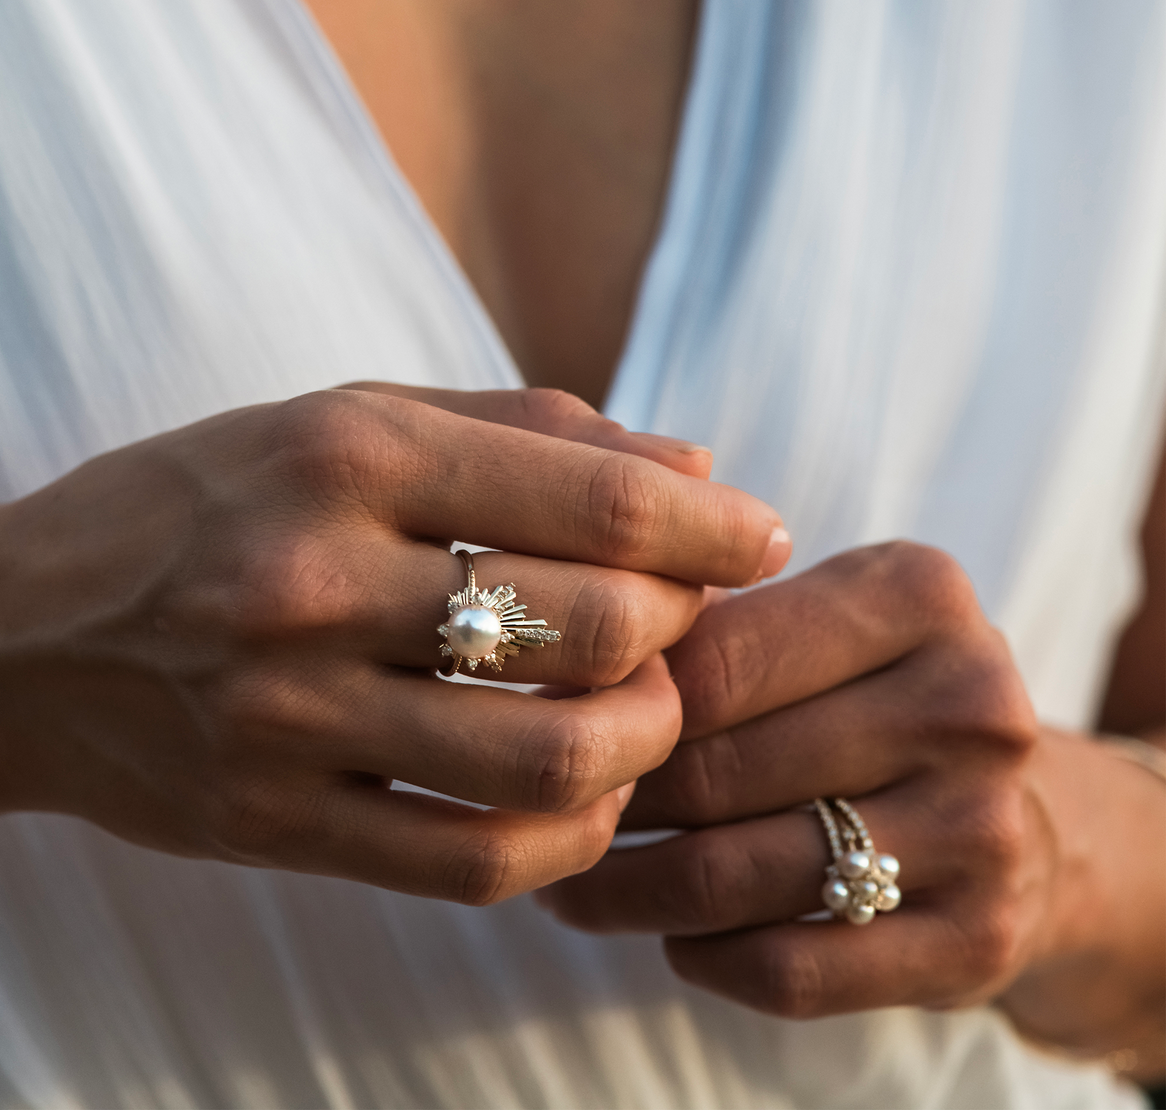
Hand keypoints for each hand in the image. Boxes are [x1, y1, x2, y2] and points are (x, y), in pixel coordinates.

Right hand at [0, 386, 788, 903]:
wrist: (18, 635)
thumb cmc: (208, 500)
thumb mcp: (348, 419)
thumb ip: (526, 430)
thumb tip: (693, 470)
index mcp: (348, 454)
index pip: (588, 496)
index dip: (708, 527)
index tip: (761, 537)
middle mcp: (315, 579)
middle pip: (585, 631)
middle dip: (678, 631)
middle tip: (684, 623)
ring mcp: (288, 715)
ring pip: (546, 758)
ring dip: (640, 742)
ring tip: (644, 710)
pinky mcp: (271, 822)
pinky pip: (469, 862)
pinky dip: (564, 839)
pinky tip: (579, 794)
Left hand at [537, 542, 1162, 1042]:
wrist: (1015, 810)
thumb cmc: (871, 694)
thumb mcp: (817, 617)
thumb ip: (706, 622)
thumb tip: (558, 674)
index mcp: (921, 594)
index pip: (712, 661)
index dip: (616, 703)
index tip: (549, 727)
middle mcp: (971, 703)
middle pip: (718, 770)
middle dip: (612, 802)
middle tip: (548, 812)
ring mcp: (984, 827)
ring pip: (737, 875)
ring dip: (630, 891)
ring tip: (574, 885)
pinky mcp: (978, 939)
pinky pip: (789, 969)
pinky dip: (705, 956)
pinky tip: (672, 935)